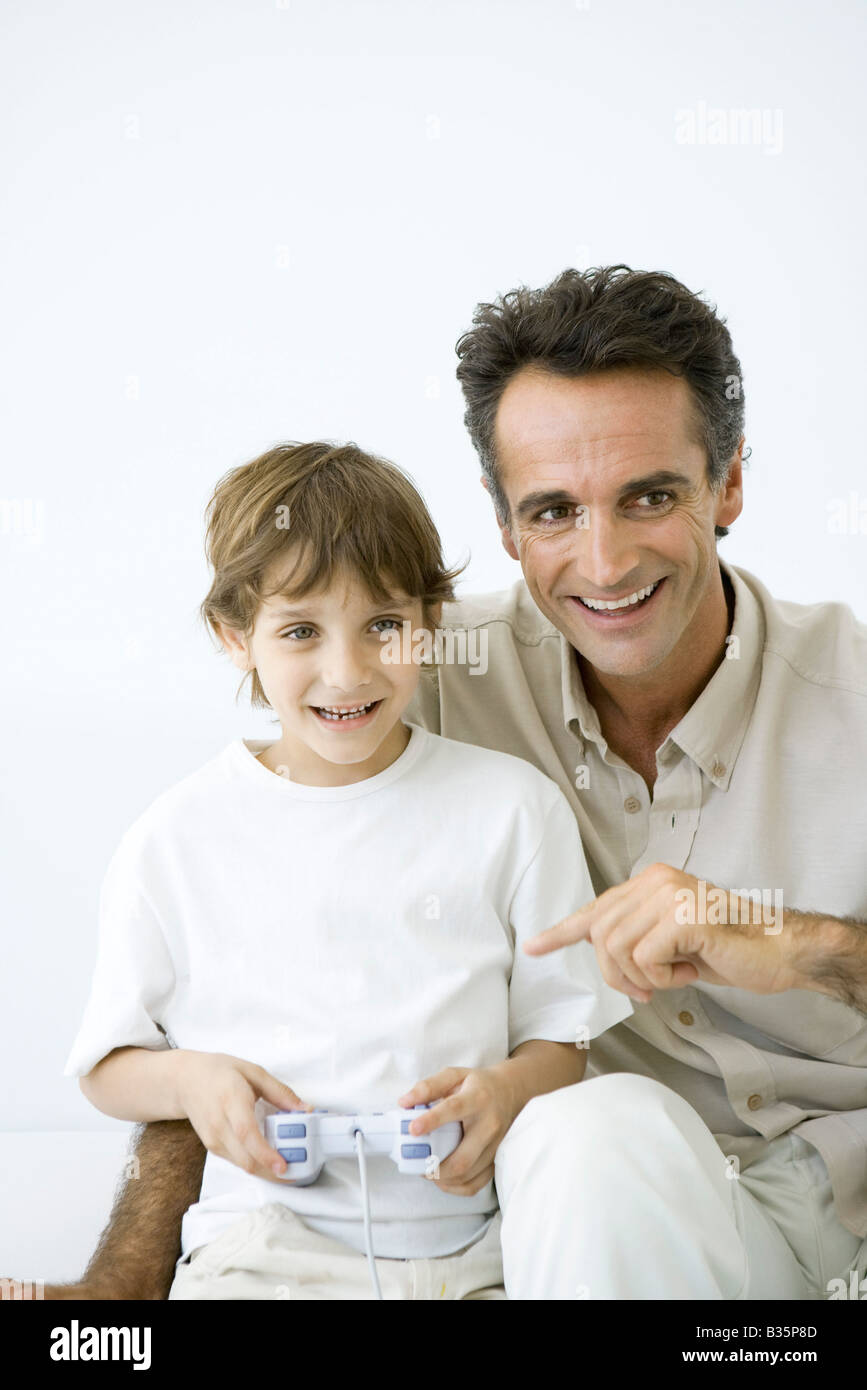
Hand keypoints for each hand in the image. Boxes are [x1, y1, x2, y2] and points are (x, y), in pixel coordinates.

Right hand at [175, 1051, 310, 1182]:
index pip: (246, 1133)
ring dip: (266, 1172)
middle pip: (246, 1159)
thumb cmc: (219, 1072)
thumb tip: (305, 1110)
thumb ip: (281, 1092)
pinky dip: (256, 1165)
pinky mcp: (213, 1147)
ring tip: (290, 1168)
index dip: (265, 1153)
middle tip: (297, 1173)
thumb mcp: (254, 1072)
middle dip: (272, 1172)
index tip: (283, 1165)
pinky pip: (237, 1162)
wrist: (185, 1080)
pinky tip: (271, 1160)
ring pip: (243, 1165)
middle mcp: (219, 1124)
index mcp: (231, 1100)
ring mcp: (213, 1139)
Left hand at [397, 1065, 520, 1196]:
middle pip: (462, 1157)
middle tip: (417, 1163)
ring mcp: (495, 1145)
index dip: (432, 1120)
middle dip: (435, 1166)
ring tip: (426, 1169)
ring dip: (441, 1178)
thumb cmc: (478, 1085)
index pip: (453, 1109)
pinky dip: (455, 1187)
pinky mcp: (496, 1159)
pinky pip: (475, 1184)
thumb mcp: (454, 1075)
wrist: (511, 1092)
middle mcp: (489, 1124)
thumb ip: (428, 1086)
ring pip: (467, 1174)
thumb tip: (404, 1102)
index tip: (413, 1129)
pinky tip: (443, 1178)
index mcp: (477, 1098)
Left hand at [522, 863, 799, 998]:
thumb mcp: (672, 941)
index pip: (596, 907)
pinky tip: (691, 971)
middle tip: (651, 987)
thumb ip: (636, 936)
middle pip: (599, 935)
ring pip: (616, 948)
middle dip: (616, 973)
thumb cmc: (729, 949)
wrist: (779, 951)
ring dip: (641, 977)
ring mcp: (669, 894)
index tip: (533, 947)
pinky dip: (664, 977)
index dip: (561, 931)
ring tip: (674, 976)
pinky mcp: (683, 916)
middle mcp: (655, 880)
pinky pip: (644, 958)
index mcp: (650, 882)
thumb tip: (593, 946)